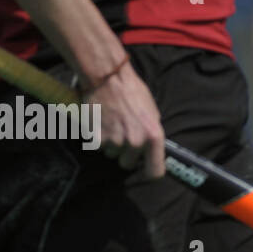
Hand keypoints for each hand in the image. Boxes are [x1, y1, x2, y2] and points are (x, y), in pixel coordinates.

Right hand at [90, 60, 165, 178]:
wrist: (108, 79)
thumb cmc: (133, 92)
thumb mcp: (153, 112)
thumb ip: (152, 133)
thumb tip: (152, 150)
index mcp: (154, 136)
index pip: (155, 172)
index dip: (150, 172)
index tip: (146, 168)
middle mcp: (135, 143)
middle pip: (128, 164)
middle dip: (126, 154)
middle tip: (124, 134)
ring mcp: (115, 142)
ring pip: (112, 155)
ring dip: (112, 144)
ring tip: (114, 124)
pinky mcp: (96, 139)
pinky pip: (99, 148)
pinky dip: (99, 138)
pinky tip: (102, 123)